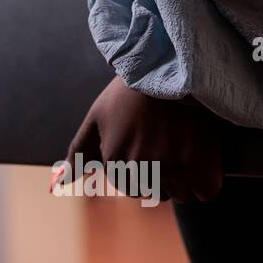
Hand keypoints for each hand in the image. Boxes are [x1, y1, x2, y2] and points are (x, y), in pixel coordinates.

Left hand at [57, 76, 223, 202]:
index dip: (140, 168)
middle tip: (167, 145)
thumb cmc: (129, 93)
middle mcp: (142, 168)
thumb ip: (78, 154)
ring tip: (183, 147)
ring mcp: (172, 167)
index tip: (147, 144)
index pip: (131, 188)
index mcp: (115, 160)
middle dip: (161, 176)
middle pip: (155, 194)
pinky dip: (205, 181)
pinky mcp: (202, 164)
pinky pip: (205, 192)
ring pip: (180, 195)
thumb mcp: (96, 119)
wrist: (168, 67)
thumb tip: (56, 185)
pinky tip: (201, 158)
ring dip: (184, 179)